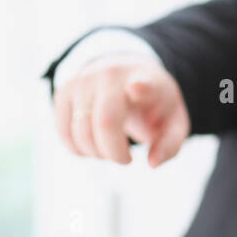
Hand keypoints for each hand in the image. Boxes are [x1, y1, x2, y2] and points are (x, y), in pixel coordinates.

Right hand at [54, 53, 190, 166]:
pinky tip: (93, 145)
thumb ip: (170, 144)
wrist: (126, 73)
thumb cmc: (152, 103)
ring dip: (97, 153)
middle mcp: (112, 75)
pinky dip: (78, 149)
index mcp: (147, 80)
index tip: (138, 87)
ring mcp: (84, 81)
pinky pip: (64, 133)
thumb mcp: (173, 120)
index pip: (142, 83)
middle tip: (126, 159)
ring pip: (81, 132)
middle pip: (106, 122)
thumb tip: (152, 163)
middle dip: (114, 152)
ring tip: (111, 148)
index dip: (140, 87)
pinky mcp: (63, 91)